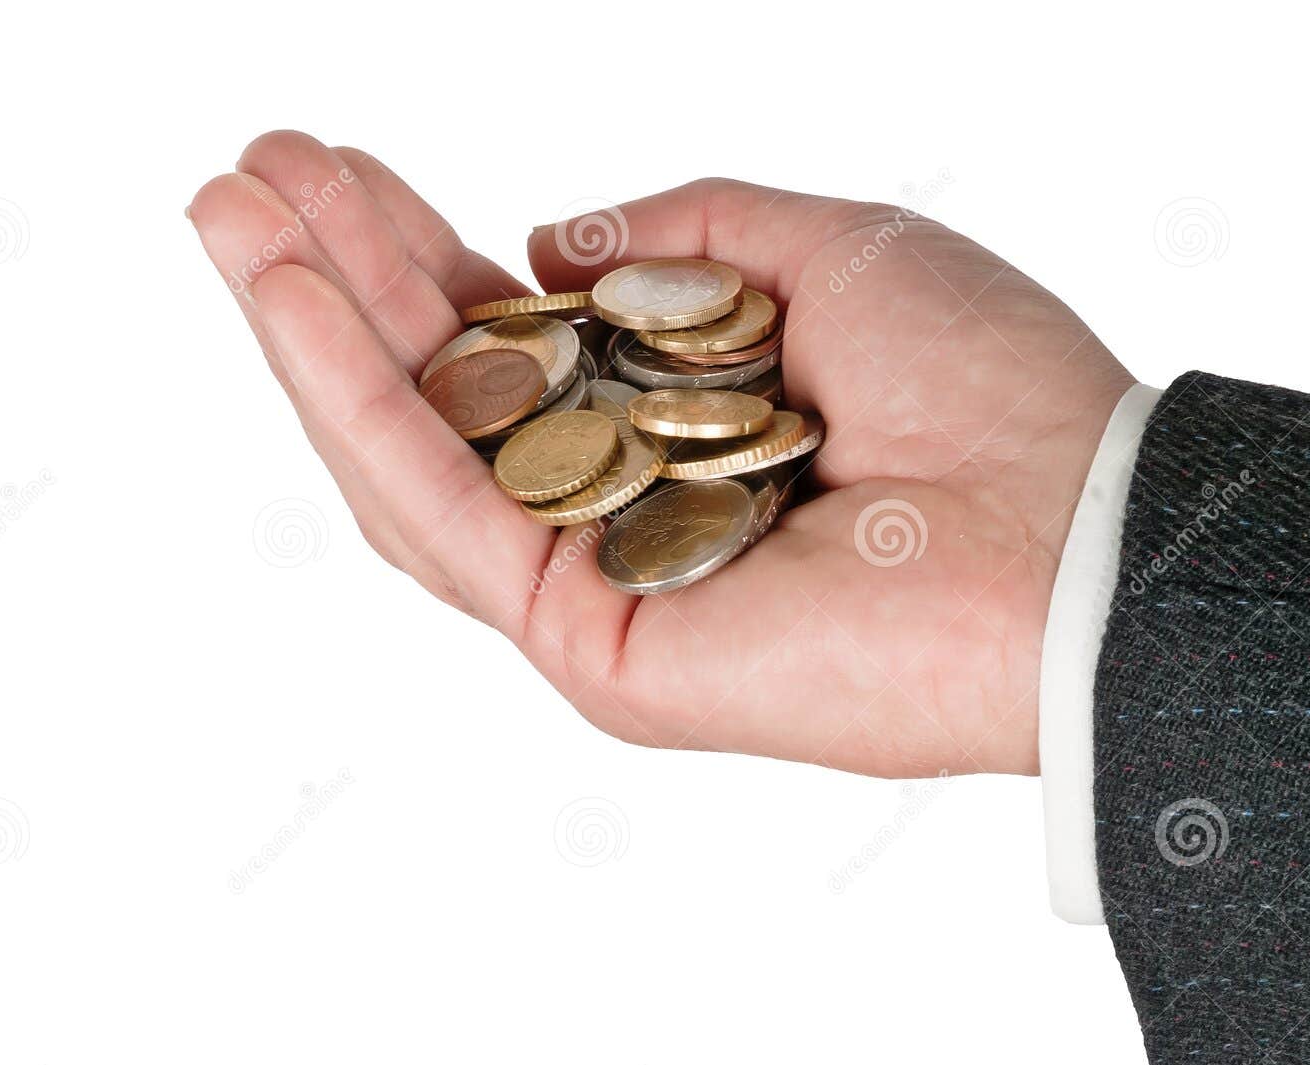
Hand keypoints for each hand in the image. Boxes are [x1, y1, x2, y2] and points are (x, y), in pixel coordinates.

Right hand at [190, 131, 1132, 776]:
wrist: (1076, 531)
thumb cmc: (987, 387)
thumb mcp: (823, 252)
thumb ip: (685, 235)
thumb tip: (547, 238)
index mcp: (685, 432)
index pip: (518, 349)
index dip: (422, 258)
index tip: (338, 166)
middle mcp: (634, 517)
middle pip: (449, 408)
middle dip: (340, 285)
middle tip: (244, 178)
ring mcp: (610, 592)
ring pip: (424, 471)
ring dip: (317, 342)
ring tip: (234, 219)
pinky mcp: (605, 654)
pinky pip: (458, 531)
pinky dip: (369, 419)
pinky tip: (295, 310)